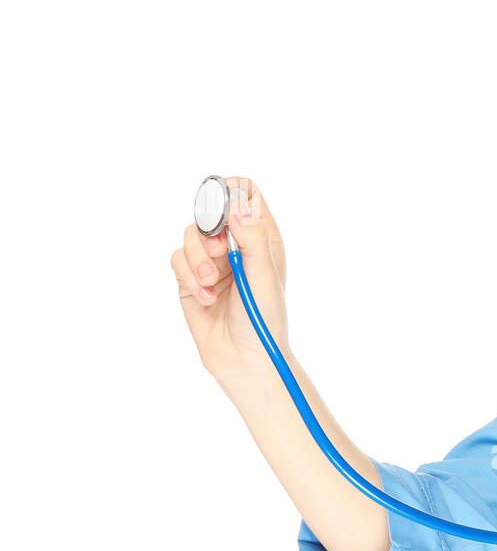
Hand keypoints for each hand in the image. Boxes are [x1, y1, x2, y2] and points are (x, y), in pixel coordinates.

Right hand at [171, 176, 289, 388]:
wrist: (244, 359)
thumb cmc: (264, 320)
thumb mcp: (264, 277)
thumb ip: (253, 238)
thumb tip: (237, 204)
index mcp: (262, 239)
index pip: (247, 196)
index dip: (232, 191)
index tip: (222, 202)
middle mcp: (236, 246)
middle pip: (210, 212)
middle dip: (210, 231)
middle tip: (220, 253)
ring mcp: (212, 261)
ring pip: (190, 236)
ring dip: (198, 259)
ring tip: (212, 283)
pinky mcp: (191, 278)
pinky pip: (178, 260)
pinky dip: (190, 278)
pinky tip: (206, 298)